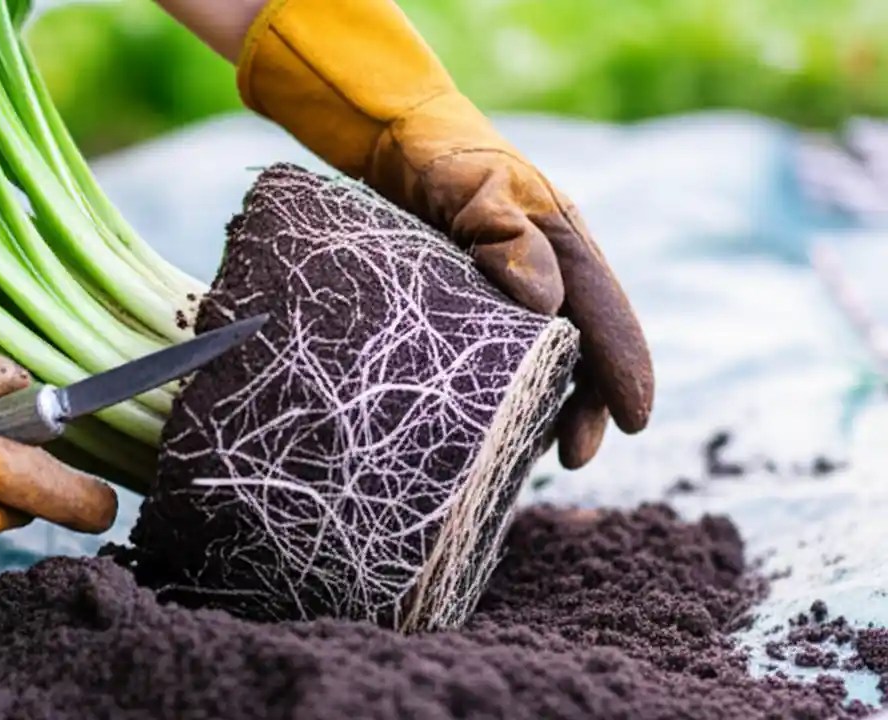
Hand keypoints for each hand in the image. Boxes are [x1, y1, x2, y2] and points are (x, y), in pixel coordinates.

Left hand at [235, 0, 653, 466]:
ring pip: (546, 359)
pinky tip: (497, 423)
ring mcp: (512, 290)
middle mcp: (549, 271)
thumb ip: (508, 233)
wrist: (396, 142)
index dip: (623, 366)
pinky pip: (503, 356)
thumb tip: (545, 306)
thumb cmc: (445, 159)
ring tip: (541, 455)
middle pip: (583, 347)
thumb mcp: (477, 186)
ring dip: (550, 405)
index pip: (604, 310)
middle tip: (576, 457)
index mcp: (564, 241)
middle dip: (586, 405)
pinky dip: (510, 391)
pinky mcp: (473, 307)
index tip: (634, 419)